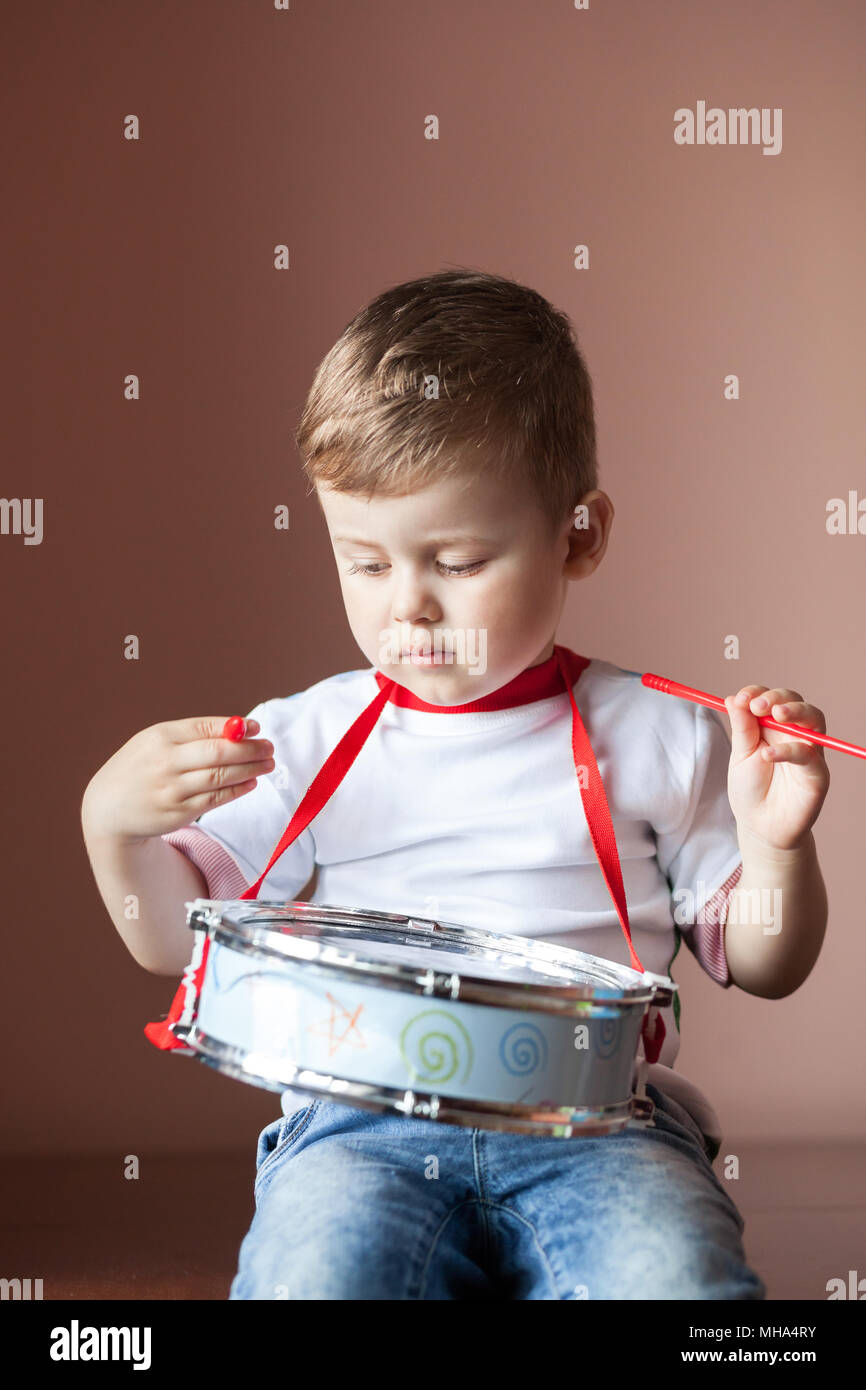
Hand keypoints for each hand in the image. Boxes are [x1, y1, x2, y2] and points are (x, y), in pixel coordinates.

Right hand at [81, 716, 275, 845]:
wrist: (108, 808)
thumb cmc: (140, 768)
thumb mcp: (155, 743)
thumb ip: (193, 735)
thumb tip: (239, 728)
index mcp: (160, 737)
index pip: (206, 727)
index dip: (237, 728)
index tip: (257, 728)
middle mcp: (166, 762)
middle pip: (218, 752)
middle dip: (250, 749)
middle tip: (269, 748)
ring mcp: (172, 789)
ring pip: (220, 777)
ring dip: (249, 769)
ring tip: (267, 763)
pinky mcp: (178, 813)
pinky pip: (215, 799)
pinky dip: (237, 790)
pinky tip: (251, 783)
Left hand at [723, 686, 829, 851]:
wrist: (760, 826)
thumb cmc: (751, 790)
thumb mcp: (740, 755)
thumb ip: (741, 728)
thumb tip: (733, 698)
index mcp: (772, 726)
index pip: (771, 698)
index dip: (757, 693)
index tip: (741, 699)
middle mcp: (794, 733)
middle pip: (796, 701)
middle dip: (777, 697)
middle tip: (757, 705)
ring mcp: (808, 751)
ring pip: (814, 718)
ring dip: (795, 710)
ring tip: (774, 714)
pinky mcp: (817, 773)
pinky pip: (808, 755)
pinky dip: (788, 751)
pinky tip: (767, 755)